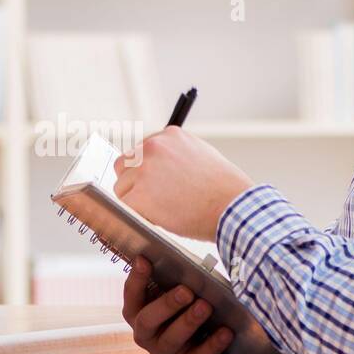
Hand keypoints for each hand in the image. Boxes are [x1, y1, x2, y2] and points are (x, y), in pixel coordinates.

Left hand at [112, 126, 253, 241]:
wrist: (232, 206)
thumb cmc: (225, 188)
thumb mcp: (203, 155)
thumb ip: (179, 155)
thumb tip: (165, 167)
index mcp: (169, 136)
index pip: (141, 151)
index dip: (147, 172)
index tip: (155, 184)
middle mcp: (154, 147)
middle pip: (124, 165)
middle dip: (134, 183)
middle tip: (153, 199)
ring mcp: (144, 170)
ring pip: (122, 188)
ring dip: (136, 201)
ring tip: (162, 209)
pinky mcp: (139, 194)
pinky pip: (125, 207)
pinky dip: (138, 216)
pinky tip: (158, 218)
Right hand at [123, 256, 232, 353]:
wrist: (195, 347)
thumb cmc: (181, 310)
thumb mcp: (172, 293)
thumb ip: (171, 278)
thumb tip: (182, 252)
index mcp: (138, 312)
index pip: (132, 295)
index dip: (136, 278)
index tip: (145, 259)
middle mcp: (145, 334)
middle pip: (148, 320)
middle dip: (167, 304)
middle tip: (186, 291)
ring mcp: (162, 353)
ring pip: (171, 340)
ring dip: (189, 322)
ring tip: (205, 306)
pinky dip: (212, 345)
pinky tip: (226, 331)